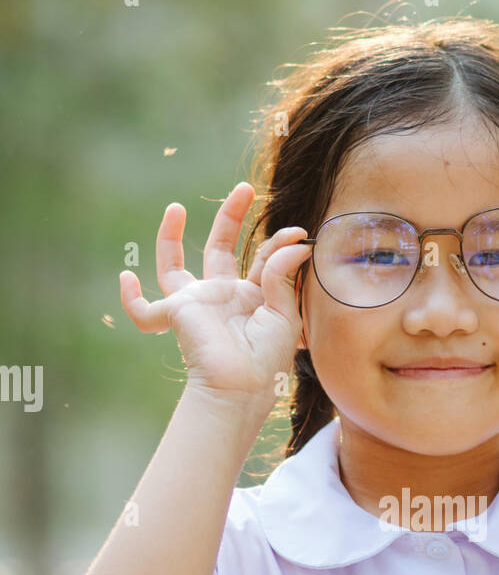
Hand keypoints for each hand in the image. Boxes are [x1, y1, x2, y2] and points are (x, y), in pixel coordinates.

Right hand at [119, 182, 312, 406]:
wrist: (242, 386)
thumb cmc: (268, 360)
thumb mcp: (284, 313)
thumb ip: (283, 275)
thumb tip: (294, 240)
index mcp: (252, 298)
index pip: (262, 259)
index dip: (278, 243)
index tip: (298, 232)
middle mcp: (222, 297)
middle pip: (220, 249)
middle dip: (232, 217)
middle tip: (244, 188)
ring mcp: (196, 305)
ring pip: (173, 268)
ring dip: (171, 237)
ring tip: (177, 207)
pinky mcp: (175, 314)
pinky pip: (144, 312)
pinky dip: (130, 299)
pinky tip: (125, 278)